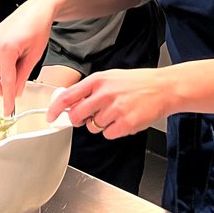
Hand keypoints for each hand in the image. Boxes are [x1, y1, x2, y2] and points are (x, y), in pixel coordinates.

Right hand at [0, 0, 59, 115]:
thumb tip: (17, 91)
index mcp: (7, 48)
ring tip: (19, 72)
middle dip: (0, 88)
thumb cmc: (39, 26)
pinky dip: (3, 64)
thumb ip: (24, 75)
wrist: (39, 8)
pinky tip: (15, 62)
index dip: (7, 98)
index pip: (6, 80)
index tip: (8, 110)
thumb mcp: (35, 55)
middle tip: (12, 94)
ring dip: (2, 75)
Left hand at [49, 68, 168, 138]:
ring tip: (116, 112)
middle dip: (79, 120)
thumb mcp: (110, 77)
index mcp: (98, 80)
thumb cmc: (137, 83)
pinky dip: (114, 130)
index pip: (68, 96)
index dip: (56, 109)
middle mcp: (104, 94)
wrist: (163, 88)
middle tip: (88, 117)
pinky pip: (108, 134)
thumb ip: (90, 89)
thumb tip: (71, 102)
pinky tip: (124, 119)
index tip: (50, 116)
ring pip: (93, 127)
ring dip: (101, 124)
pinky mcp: (125, 124)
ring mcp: (115, 110)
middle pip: (77, 116)